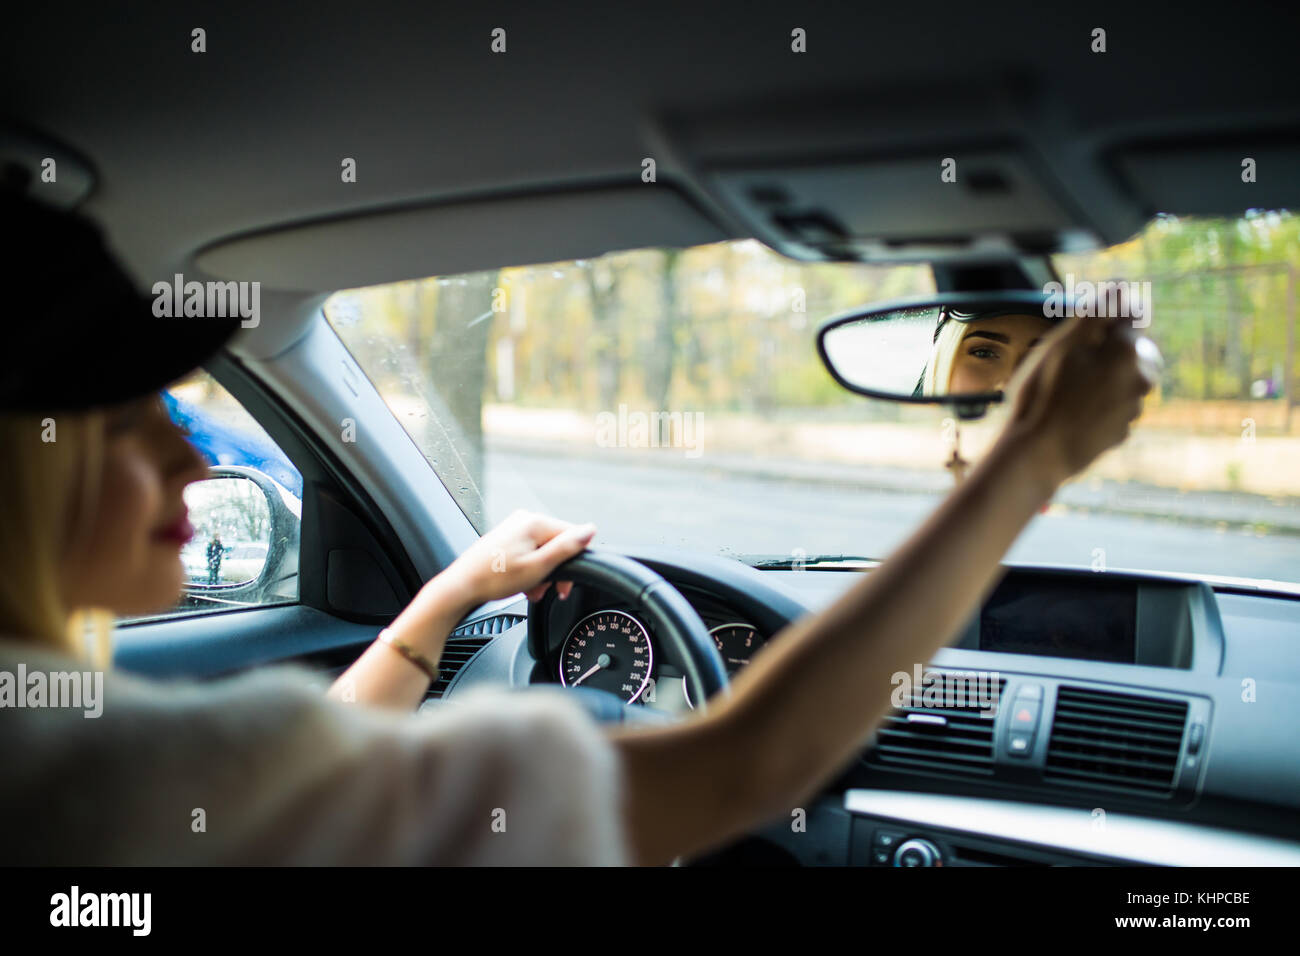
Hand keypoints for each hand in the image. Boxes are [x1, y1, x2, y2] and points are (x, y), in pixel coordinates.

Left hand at [442, 510, 596, 605]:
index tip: (564, 586)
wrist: (461, 587)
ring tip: (531, 589)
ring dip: (542, 572)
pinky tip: (522, 584)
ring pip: (542, 551)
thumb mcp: (538, 566)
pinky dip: (529, 569)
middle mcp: (524, 519)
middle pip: (556, 544)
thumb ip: (567, 548)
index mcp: (535, 522)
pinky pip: (528, 552)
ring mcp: (513, 527)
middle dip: (555, 570)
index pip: (572, 536)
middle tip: (546, 591)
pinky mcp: (505, 538)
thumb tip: (591, 530)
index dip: (573, 562)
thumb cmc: (495, 578)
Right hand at [1002, 312, 1154, 485]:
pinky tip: (1068, 413)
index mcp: (1129, 351)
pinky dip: (1096, 406)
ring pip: (1120, 380)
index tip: (1084, 325)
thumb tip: (1122, 287)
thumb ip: (1097, 313)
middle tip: (1068, 361)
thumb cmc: (1044, 395)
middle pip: (1128, 350)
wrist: (1036, 454)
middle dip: (1105, 350)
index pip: (1132, 315)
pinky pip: (1111, 408)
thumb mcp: (1062, 344)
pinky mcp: (1119, 433)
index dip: (1107, 316)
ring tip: (1063, 390)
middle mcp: (1141, 379)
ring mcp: (1132, 409)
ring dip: (1101, 379)